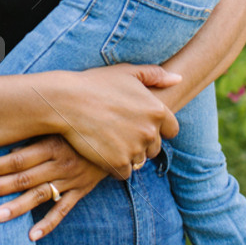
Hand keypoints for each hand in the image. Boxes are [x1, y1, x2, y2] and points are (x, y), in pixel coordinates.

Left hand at [0, 135, 108, 240]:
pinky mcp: (81, 191)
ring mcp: (71, 179)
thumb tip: (8, 150)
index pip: (18, 158)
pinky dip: (47, 224)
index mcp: (52, 145)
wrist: (118, 138)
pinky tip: (31, 236)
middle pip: (23, 178)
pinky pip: (63, 210)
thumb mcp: (59, 127)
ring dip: (17, 207)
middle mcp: (60, 163)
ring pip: (40, 195)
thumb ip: (35, 137)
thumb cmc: (80, 128)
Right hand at [53, 63, 181, 178]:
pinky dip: (114, 166)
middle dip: (141, 143)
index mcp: (157, 110)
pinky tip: (102, 151)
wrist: (66, 101)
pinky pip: (124, 173)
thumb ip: (156, 75)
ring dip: (128, 155)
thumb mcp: (127, 72)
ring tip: (108, 140)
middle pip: (155, 148)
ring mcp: (135, 149)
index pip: (171, 130)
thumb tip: (178, 79)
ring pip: (139, 161)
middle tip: (119, 131)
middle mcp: (150, 132)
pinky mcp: (118, 163)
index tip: (139, 124)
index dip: (156, 128)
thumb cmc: (95, 83)